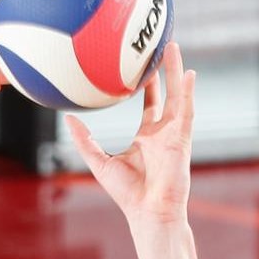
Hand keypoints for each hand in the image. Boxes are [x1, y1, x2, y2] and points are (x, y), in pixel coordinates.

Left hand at [66, 42, 195, 226]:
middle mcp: (163, 133)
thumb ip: (84, 139)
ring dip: (178, 72)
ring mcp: (174, 134)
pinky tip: (189, 74)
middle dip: (166, 71)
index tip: (143, 66)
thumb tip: (68, 118)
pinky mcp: (182, 139)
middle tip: (161, 46)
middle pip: (167, 94)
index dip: (148, 85)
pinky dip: (188, 93)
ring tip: (173, 47)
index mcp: (147, 137)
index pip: (150, 105)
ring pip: (178, 96)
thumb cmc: (128, 194)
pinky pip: (186, 111)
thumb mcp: (99, 161)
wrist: (150, 212)